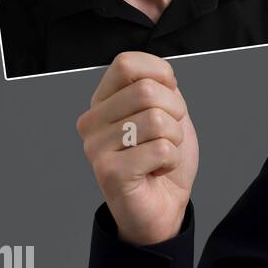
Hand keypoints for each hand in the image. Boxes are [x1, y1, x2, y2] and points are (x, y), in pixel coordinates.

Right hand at [75, 51, 199, 245]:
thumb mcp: (167, 111)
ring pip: (157, 120)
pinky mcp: (108, 171)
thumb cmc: (162, 158)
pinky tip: (156, 171)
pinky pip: (160, 149)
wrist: (164, 204)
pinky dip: (171, 161)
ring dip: (174, 140)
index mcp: (103, 101)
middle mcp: (92, 121)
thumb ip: (159, 85)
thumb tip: (158, 72)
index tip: (167, 101)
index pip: (127, 63)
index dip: (161, 76)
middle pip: (147, 90)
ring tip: (159, 155)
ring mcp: (96, 147)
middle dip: (175, 112)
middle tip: (166, 136)